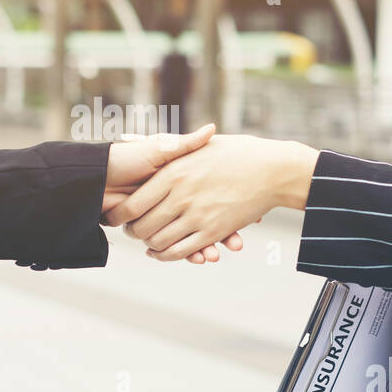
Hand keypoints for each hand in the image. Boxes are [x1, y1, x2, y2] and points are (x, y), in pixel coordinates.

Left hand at [103, 134, 318, 261]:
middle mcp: (182, 195)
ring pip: (161, 242)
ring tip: (145, 243)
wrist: (272, 168)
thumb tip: (127, 136)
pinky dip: (168, 256)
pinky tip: (161, 253)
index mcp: (173, 172)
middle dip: (133, 233)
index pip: (134, 203)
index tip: (118, 216)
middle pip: (143, 227)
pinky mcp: (213, 231)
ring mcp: (198, 215)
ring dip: (149, 246)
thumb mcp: (199, 145)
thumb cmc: (236, 153)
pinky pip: (182, 251)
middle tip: (131, 232)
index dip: (121, 215)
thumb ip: (164, 145)